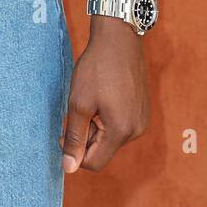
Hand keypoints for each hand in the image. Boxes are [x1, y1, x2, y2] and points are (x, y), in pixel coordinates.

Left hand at [58, 20, 149, 172]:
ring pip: (111, 137)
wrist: (119, 38)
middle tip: (77, 108)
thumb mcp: (79, 103)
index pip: (94, 162)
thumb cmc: (97, 68)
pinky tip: (103, 96)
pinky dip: (107, 117)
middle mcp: (137, 130)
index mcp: (122, 131)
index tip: (64, 130)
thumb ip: (74, 138)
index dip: (74, 152)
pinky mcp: (142, 109)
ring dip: (96, 125)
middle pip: (103, 150)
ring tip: (91, 99)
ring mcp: (142, 119)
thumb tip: (68, 169)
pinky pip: (121, 125)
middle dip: (86, 135)